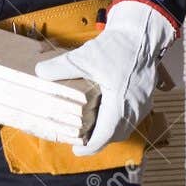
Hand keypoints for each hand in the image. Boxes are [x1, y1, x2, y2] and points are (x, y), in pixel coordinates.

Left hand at [35, 0, 174, 154]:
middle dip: (98, 140)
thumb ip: (61, 67)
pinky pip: (131, 116)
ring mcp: (143, 103)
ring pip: (125, 126)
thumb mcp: (84, 57)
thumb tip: (40, 74)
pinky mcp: (145, 96)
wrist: (141, 33)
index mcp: (120, 104)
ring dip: (109, 131)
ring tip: (90, 129)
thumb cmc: (116, 47)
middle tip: (80, 141)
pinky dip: (118, 120)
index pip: (106, 135)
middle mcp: (135, 108)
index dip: (90, 147)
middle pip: (116, 134)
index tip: (77, 151)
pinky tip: (105, 113)